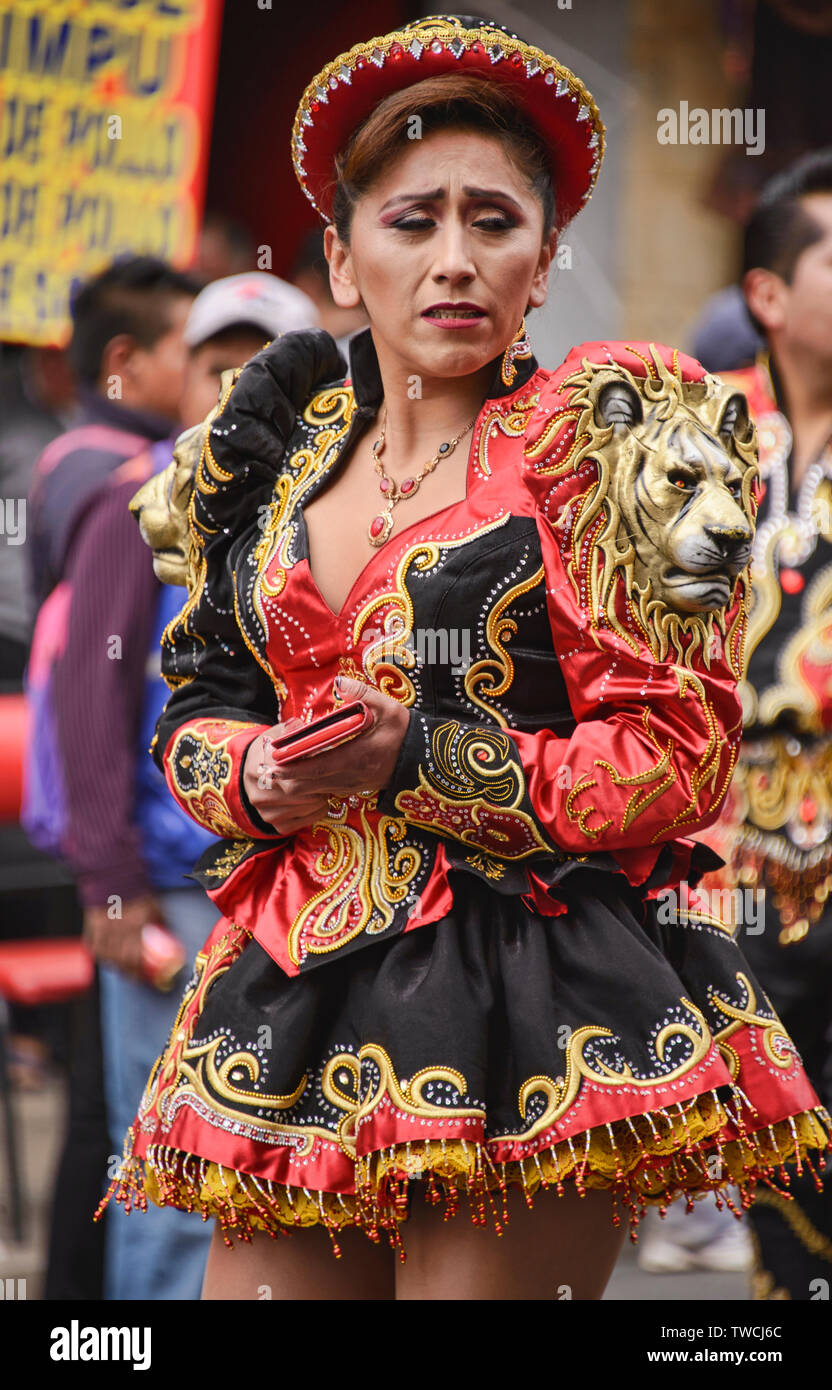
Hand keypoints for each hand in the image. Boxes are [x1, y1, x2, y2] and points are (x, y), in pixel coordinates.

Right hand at [82, 893, 164, 979]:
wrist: (115, 875)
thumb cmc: (137, 890)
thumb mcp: (155, 907)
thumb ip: (160, 925)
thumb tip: (167, 941)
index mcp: (137, 925)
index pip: (137, 956)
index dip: (141, 971)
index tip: (147, 977)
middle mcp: (120, 929)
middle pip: (122, 960)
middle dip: (130, 972)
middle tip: (135, 976)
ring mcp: (104, 928)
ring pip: (107, 956)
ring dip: (116, 966)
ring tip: (122, 969)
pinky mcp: (92, 925)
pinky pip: (94, 947)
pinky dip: (101, 955)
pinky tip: (107, 957)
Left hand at [242, 675, 409, 835]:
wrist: (421, 757)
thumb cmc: (403, 731)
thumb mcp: (387, 708)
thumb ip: (361, 694)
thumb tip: (339, 683)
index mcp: (357, 756)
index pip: (317, 765)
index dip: (294, 766)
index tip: (275, 761)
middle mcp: (351, 775)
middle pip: (310, 785)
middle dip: (287, 778)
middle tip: (269, 768)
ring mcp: (352, 785)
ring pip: (315, 791)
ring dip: (296, 783)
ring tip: (280, 771)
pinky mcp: (353, 788)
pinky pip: (325, 792)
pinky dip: (310, 786)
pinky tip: (301, 775)